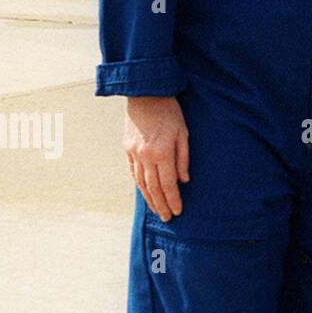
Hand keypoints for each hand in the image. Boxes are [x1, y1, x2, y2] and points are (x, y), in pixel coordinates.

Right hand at [124, 96, 189, 220]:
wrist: (145, 94)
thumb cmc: (169, 111)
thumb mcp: (183, 132)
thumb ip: (183, 158)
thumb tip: (184, 180)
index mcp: (161, 152)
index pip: (167, 184)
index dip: (173, 199)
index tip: (178, 211)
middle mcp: (145, 156)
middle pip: (153, 188)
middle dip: (161, 204)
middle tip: (167, 218)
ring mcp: (133, 153)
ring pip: (141, 182)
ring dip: (149, 198)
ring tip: (156, 209)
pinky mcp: (127, 149)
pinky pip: (133, 172)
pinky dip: (139, 184)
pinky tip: (144, 191)